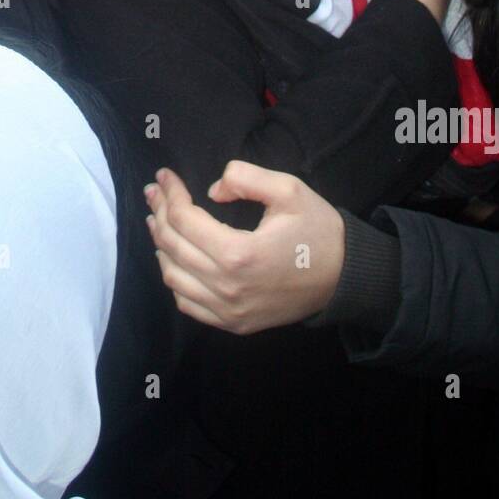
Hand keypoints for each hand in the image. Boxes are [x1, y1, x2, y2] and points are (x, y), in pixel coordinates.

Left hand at [144, 163, 345, 334]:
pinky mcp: (233, 324)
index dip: (170, 193)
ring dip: (161, 245)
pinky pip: (188, 304)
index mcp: (239, 253)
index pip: (184, 219)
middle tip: (154, 190)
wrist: (344, 278)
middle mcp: (227, 287)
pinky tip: (175, 258)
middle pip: (172, 246)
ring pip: (173, 277)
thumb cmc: (317, 231)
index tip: (164, 175)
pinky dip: (175, 279)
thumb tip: (212, 190)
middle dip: (159, 212)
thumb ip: (246, 177)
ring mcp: (228, 311)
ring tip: (159, 220)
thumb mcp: (289, 190)